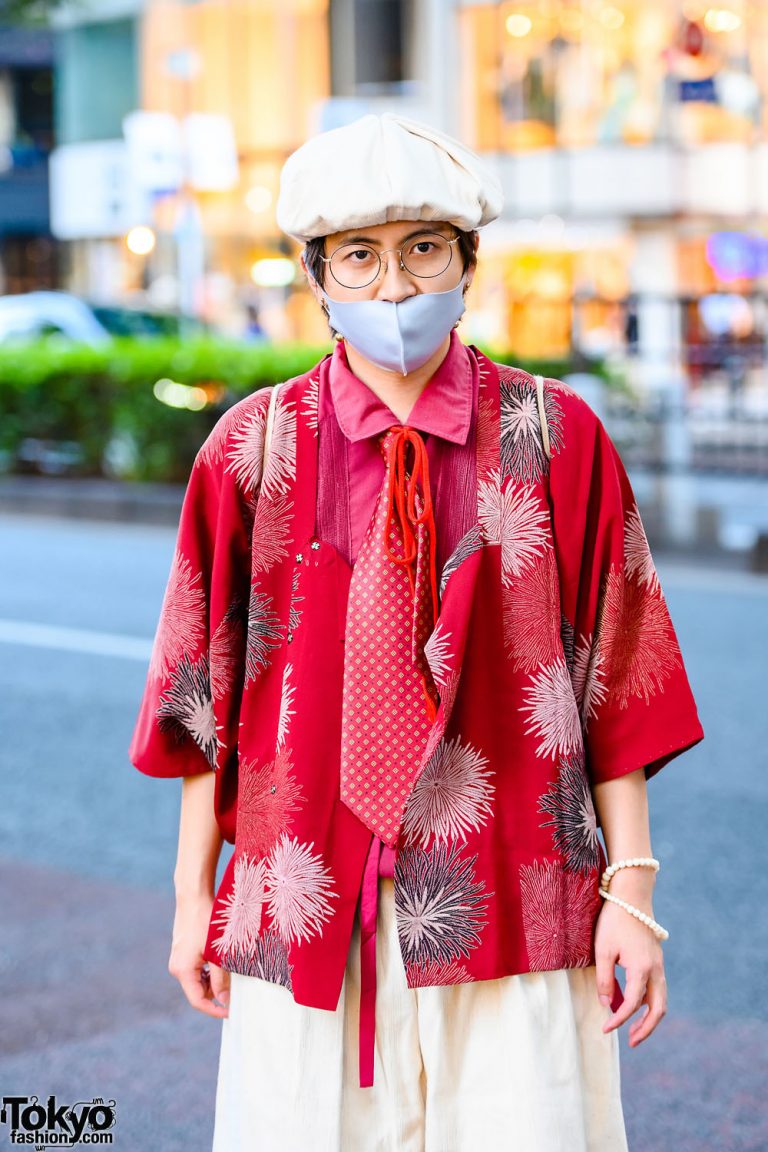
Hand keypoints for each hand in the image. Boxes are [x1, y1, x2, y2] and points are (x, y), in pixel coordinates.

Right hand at [168, 892, 229, 1018]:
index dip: (215, 1010)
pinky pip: (195, 969)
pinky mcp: (182, 951)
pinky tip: (220, 960)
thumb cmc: (206, 921)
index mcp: (183, 971)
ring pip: (197, 980)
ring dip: (212, 980)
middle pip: (198, 991)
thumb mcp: (217, 952)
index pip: (198, 1001)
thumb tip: (224, 1000)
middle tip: (235, 987)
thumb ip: (220, 978)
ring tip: (230, 970)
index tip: (231, 1011)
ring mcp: (178, 959)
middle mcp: (177, 968)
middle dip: (216, 993)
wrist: (193, 896)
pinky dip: (208, 970)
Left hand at [593, 898, 666, 1046]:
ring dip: (650, 1018)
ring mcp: (659, 965)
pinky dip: (649, 1003)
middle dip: (646, 1029)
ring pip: (661, 1000)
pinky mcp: (657, 961)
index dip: (618, 1020)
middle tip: (631, 1042)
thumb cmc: (614, 920)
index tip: (605, 1028)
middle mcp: (656, 970)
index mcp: (641, 968)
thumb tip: (605, 1004)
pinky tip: (633, 1006)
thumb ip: (603, 979)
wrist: (632, 896)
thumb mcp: (602, 949)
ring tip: (634, 1032)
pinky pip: (658, 989)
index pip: (631, 1003)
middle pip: (658, 1009)